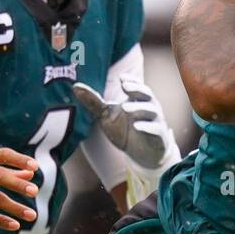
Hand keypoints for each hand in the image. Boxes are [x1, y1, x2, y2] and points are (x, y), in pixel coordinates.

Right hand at [0, 147, 39, 231]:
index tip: (35, 167)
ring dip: (15, 207)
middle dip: (17, 184)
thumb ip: (6, 169)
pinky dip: (1, 220)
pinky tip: (15, 225)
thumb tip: (31, 174)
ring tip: (32, 215)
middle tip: (34, 191)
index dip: (20, 160)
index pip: (3, 154)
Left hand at [74, 79, 181, 205]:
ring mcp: (155, 121)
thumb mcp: (106, 116)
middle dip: (137, 89)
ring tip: (125, 108)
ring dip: (139, 107)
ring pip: (152, 110)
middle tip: (124, 86)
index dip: (131, 81)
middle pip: (147, 94)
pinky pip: (156, 129)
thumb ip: (93, 101)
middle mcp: (149, 107)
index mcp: (137, 100)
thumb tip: (75, 86)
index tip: (121, 78)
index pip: (137, 86)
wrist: (141, 155)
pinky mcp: (159, 136)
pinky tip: (137, 126)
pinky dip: (147, 127)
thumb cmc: (125, 130)